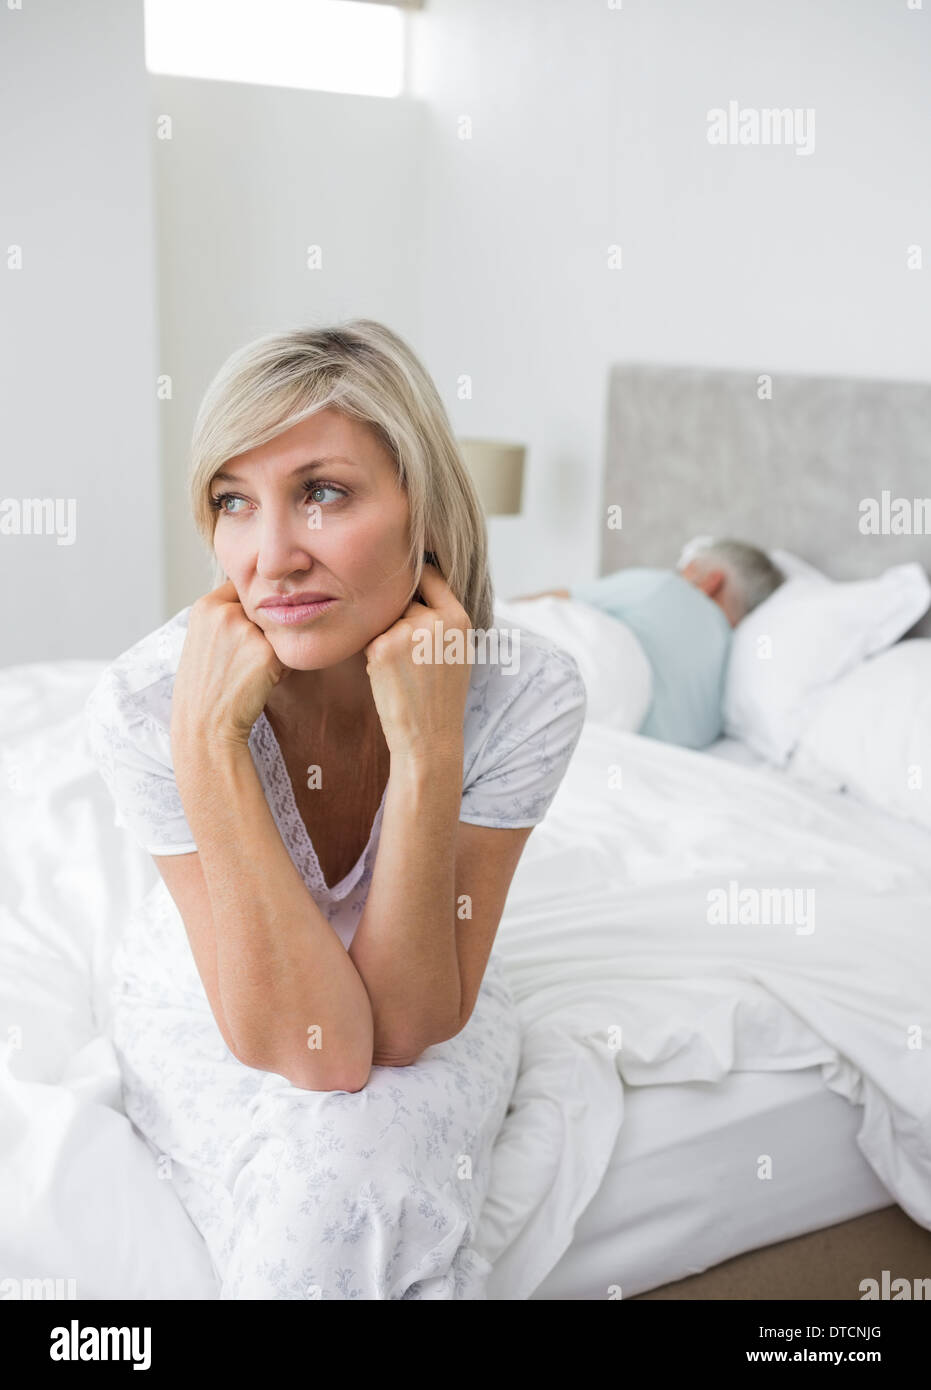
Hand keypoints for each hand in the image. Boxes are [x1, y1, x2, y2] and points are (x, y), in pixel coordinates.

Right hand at [171, 579, 292, 751]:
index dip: (249, 611)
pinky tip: (260, 683)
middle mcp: (226, 613)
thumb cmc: (205, 688)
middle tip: (243, 661)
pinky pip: (286, 654)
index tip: (244, 632)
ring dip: (272, 650)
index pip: (242, 591)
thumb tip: (261, 604)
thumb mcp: (202, 641)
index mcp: (206, 606)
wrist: (205, 726)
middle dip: (261, 632)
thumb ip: (225, 618)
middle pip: (262, 611)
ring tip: (249, 673)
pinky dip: (281, 669)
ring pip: (277, 632)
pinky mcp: (267, 653)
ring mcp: (247, 631)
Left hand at [363, 562, 471, 761]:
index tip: (404, 579)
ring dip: (386, 637)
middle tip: (411, 657)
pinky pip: (370, 637)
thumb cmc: (441, 696)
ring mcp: (407, 632)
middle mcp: (435, 620)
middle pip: (403, 600)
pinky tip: (390, 677)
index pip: (432, 577)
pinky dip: (374, 654)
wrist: (429, 736)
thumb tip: (416, 583)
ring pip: (385, 620)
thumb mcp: (458, 651)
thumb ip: (444, 619)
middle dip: (400, 619)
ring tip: (403, 670)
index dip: (416, 576)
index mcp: (458, 619)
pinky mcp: (381, 646)